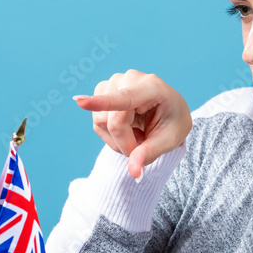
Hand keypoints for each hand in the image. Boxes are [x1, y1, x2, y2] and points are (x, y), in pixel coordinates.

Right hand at [73, 69, 191, 178]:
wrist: (169, 110)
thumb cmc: (172, 122)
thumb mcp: (170, 140)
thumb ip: (149, 154)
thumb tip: (134, 172)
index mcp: (152, 87)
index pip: (125, 99)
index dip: (103, 102)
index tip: (80, 102)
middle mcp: (129, 79)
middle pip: (112, 122)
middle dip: (125, 143)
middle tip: (144, 144)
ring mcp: (113, 83)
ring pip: (100, 122)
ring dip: (117, 139)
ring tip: (137, 133)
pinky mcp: (101, 91)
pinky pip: (96, 123)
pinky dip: (110, 135)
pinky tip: (126, 128)